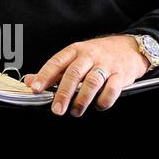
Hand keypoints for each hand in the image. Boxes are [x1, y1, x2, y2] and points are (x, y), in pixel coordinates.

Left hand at [25, 35, 148, 116]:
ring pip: (92, 83)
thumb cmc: (99, 54)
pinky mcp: (121, 75)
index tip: (35, 88)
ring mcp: (106, 65)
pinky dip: (103, 101)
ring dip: (82, 100)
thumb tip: (29, 81)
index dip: (44, 75)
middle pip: (74, 74)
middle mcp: (90, 56)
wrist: (130, 48)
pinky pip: (112, 90)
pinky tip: (98, 106)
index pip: (56, 62)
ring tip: (75, 111)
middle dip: (63, 93)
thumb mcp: (74, 57)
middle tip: (57, 110)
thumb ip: (53, 71)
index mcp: (75, 50)